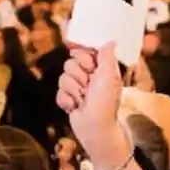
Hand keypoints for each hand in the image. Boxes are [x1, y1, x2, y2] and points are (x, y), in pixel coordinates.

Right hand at [58, 43, 124, 167]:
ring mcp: (76, 88)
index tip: (87, 64)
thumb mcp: (110, 77)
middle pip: (70, 63)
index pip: (83, 51)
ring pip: (62, 78)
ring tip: (83, 99)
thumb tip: (111, 40)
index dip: (82, 56)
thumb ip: (107, 57)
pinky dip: (67, 101)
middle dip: (78, 76)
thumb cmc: (106, 103)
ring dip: (73, 90)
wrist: (95, 129)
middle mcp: (88, 76)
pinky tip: (75, 107)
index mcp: (100, 68)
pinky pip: (58, 92)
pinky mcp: (67, 99)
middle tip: (89, 86)